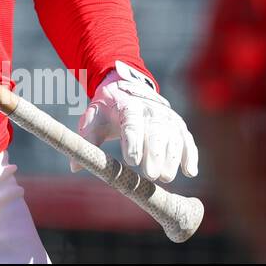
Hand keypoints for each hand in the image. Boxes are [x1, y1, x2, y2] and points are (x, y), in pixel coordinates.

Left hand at [69, 60, 199, 183]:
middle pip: (156, 131)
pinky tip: (190, 171)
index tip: (131, 160)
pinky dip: (190, 155)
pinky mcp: (178, 125)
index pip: (131, 123)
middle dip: (154, 153)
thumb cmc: (108, 108)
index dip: (132, 141)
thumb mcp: (94, 117)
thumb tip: (75, 166)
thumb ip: (88, 139)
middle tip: (150, 175)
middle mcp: (151, 110)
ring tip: (165, 177)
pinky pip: (187, 140)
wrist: (128, 87)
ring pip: (174, 137)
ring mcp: (167, 117)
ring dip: (172, 158)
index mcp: (128, 106)